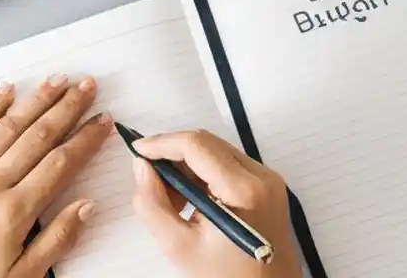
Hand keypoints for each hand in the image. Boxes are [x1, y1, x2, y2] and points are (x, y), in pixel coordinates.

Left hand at [0, 75, 112, 277]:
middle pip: (38, 136)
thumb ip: (56, 241)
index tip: (101, 122)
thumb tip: (85, 208)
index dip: (85, 139)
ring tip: (57, 81)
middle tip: (86, 87)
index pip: (60, 164)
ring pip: (7, 126)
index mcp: (12, 213)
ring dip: (36, 100)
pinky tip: (5, 91)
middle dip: (67, 107)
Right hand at [131, 130, 301, 277]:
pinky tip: (192, 200)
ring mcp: (269, 178)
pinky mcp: (268, 184)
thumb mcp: (179, 247)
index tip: (137, 150)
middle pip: (207, 143)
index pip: (196, 146)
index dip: (162, 143)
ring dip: (187, 165)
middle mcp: (261, 176)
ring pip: (216, 151)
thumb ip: (152, 204)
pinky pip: (229, 164)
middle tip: (150, 178)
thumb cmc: (228, 277)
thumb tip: (142, 167)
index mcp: (243, 191)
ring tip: (172, 199)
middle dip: (172, 154)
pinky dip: (204, 174)